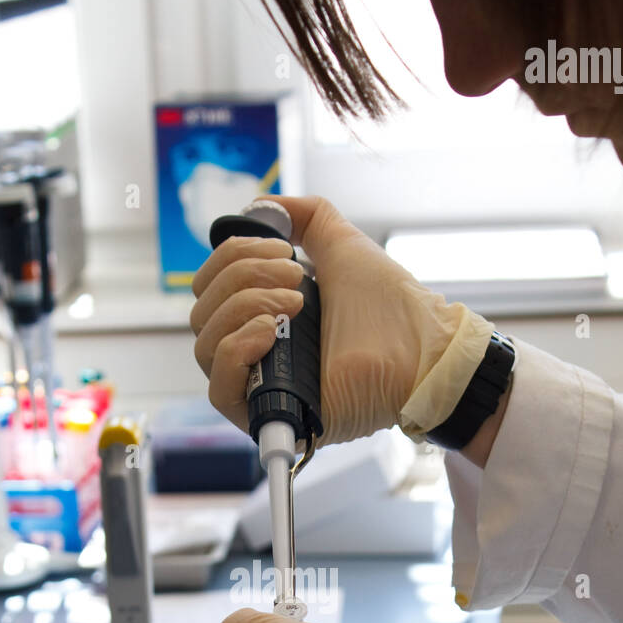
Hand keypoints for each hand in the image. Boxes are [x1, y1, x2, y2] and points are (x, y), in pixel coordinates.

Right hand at [190, 194, 494, 446]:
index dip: (233, 258)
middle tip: (295, 278)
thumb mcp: (340, 243)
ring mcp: (259, 386)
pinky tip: (271, 332)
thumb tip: (263, 206)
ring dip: (244, 308)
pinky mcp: (267, 416)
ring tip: (297, 304)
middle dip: (242, 279)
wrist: (420, 347)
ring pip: (205, 345)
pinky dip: (235, 350)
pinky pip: (218, 389)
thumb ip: (305, 217)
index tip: (283, 251)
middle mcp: (254, 352)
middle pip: (202, 313)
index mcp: (261, 315)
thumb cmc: (389, 304)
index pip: (210, 288)